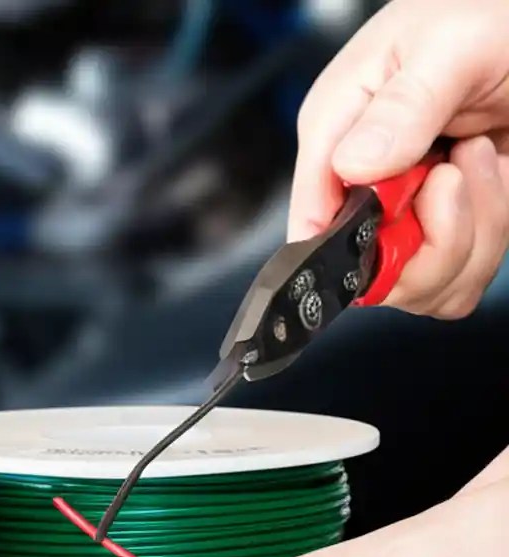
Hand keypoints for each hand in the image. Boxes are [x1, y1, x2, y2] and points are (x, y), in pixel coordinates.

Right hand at [291, 0, 508, 317]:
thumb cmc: (481, 12)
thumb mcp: (445, 47)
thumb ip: (400, 108)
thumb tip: (353, 167)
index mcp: (336, 133)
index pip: (313, 224)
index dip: (350, 246)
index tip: (402, 222)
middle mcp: (365, 179)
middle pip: (371, 273)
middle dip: (431, 243)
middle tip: (456, 175)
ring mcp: (411, 206)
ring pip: (423, 284)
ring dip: (472, 234)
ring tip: (479, 159)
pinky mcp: (456, 220)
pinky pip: (464, 273)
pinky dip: (492, 238)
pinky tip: (493, 175)